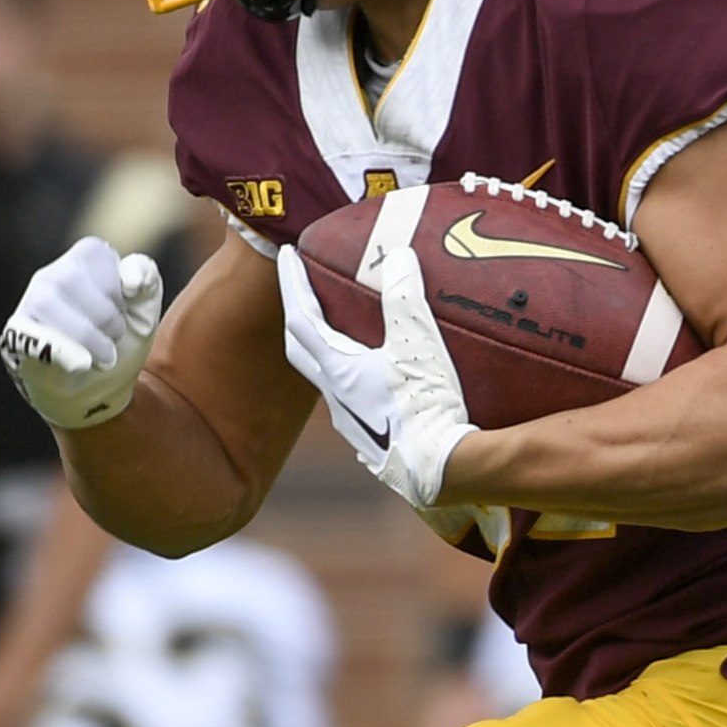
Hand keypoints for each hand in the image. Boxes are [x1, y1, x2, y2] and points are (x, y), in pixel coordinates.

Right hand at [1, 237, 164, 430]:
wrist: (99, 390)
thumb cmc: (119, 343)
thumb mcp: (144, 311)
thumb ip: (146, 281)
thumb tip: (132, 280)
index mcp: (83, 260)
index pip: (96, 255)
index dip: (117, 288)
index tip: (123, 312)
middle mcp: (51, 275)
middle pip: (70, 278)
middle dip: (103, 315)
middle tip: (115, 337)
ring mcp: (30, 304)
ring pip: (47, 303)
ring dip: (85, 336)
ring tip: (103, 356)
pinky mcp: (18, 335)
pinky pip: (32, 334)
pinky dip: (61, 351)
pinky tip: (81, 365)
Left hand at [275, 217, 477, 507]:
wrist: (441, 471)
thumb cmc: (427, 407)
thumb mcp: (419, 343)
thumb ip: (405, 297)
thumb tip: (398, 255)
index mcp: (338, 372)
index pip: (301, 318)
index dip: (293, 284)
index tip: (284, 256)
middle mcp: (336, 400)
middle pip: (302, 352)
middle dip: (298, 318)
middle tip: (302, 292)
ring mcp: (352, 428)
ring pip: (327, 384)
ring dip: (325, 355)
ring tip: (339, 337)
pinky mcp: (374, 448)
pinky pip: (352, 409)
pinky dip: (353, 387)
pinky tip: (372, 388)